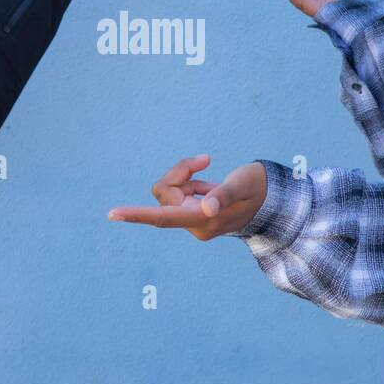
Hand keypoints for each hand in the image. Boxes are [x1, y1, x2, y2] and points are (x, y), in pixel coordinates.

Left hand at [106, 153, 266, 240]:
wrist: (270, 198)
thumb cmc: (258, 188)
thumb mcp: (242, 185)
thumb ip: (222, 195)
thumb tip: (205, 207)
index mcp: (203, 220)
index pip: (163, 218)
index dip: (137, 214)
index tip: (113, 214)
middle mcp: (194, 224)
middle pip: (165, 194)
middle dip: (179, 172)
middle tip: (204, 159)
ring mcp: (192, 220)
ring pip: (169, 191)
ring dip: (184, 175)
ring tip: (207, 168)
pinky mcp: (192, 212)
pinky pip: (177, 191)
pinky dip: (189, 180)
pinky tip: (208, 182)